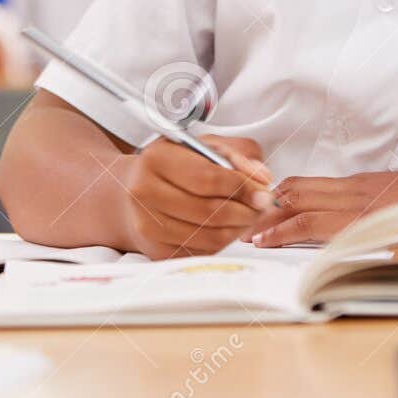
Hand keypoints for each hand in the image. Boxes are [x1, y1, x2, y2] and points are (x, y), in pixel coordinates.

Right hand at [121, 137, 272, 259]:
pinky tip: (229, 227)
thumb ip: (237, 155)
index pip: (208, 178)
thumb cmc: (174, 165)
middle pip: (210, 211)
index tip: (264, 191)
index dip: (243, 187)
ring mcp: (148, 225)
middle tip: (263, 206)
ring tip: (249, 215)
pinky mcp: (157, 250)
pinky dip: (224, 241)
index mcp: (156, 159)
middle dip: (246, 210)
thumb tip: (261, 178)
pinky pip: (203, 251)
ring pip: (210, 236)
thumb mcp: (204, 146)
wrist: (134, 191)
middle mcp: (145, 193)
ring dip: (239, 228)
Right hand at [248, 171, 397, 246]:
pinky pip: (328, 184)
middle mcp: (361, 196)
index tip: (257, 240)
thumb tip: (333, 264)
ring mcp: (365, 184)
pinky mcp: (371, 179)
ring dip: (282, 197)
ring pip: (311, 184)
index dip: (278, 232)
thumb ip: (365, 255)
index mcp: (366, 217)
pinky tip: (298, 202)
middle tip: (247, 227)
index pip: (308, 221)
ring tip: (262, 213)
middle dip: (269, 212)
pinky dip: (304, 191)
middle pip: (300, 196)